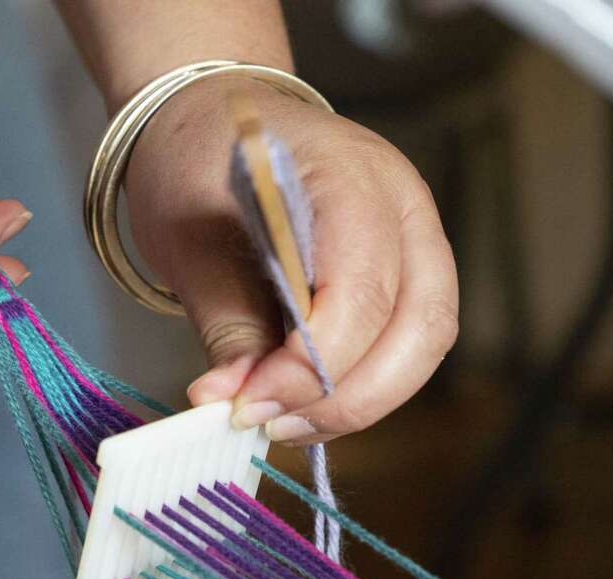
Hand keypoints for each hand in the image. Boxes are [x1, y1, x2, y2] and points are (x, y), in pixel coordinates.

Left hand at [125, 77, 457, 444]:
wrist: (217, 120)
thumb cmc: (197, 164)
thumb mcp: (187, 240)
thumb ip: (224, 325)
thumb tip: (232, 406)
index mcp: (343, 169)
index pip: (361, 287)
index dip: (312, 365)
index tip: (246, 405)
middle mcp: (400, 198)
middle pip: (419, 323)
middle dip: (345, 397)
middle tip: (268, 425)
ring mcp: (416, 230)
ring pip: (425, 342)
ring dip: (360, 401)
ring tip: (282, 423)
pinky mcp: (410, 266)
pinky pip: (410, 341)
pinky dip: (363, 385)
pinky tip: (304, 404)